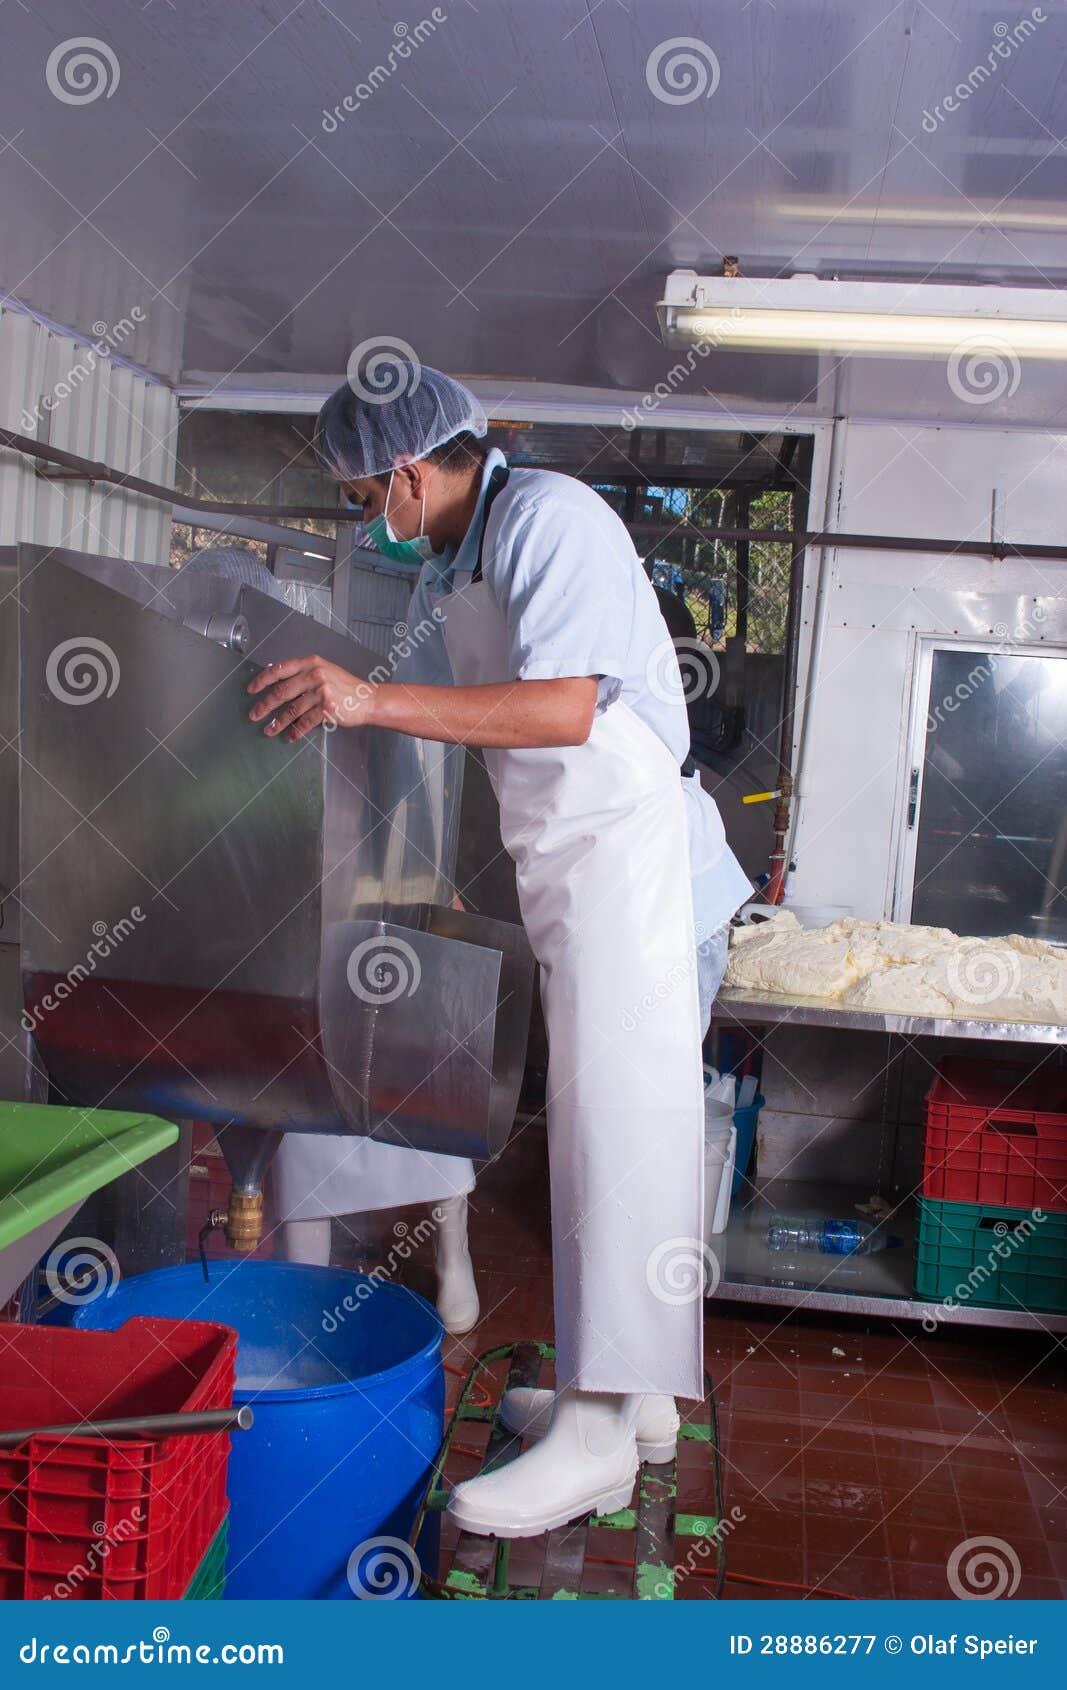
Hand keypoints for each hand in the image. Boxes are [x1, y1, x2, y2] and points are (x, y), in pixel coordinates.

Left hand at [247, 656, 377, 741]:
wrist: (368, 699)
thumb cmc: (346, 687)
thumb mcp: (325, 671)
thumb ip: (304, 674)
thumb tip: (278, 684)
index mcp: (311, 663)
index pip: (279, 669)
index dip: (262, 680)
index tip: (251, 689)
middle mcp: (315, 675)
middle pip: (281, 691)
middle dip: (264, 705)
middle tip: (254, 714)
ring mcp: (321, 692)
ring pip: (291, 709)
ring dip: (277, 722)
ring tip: (269, 729)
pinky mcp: (327, 709)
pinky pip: (305, 722)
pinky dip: (296, 731)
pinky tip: (290, 736)